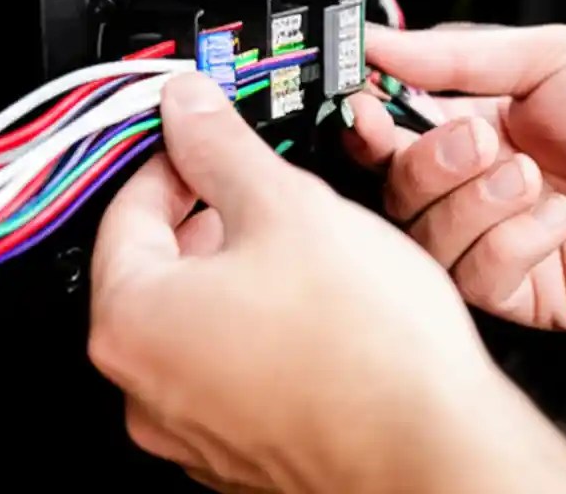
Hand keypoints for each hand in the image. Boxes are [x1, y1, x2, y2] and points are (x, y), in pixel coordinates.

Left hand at [88, 73, 565, 492]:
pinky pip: (232, 376)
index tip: (204, 138)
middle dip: (207, 219)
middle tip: (260, 189)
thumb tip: (189, 109)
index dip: (172, 159)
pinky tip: (316, 317)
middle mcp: (146, 389)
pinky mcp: (242, 456)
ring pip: (198, 326)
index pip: (126, 211)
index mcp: (133, 322)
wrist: (438, 449)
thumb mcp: (288, 206)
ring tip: (304, 254)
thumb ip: (222, 147)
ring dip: (236, 278)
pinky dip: (259, 337)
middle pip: (158, 272)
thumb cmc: (367, 347)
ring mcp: (192, 433)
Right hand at [347, 24, 565, 331]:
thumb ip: (454, 56)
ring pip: (428, 239)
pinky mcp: (525, 292)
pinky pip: (477, 278)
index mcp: (477, 131)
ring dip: (476, 203)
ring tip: (533, 178)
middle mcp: (481, 190)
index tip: (364, 109)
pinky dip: (513, 242)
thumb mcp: (547, 57)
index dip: (368, 126)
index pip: (391, 136)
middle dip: (427, 164)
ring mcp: (499, 244)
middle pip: (398, 191)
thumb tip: (377, 44)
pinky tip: (560, 220)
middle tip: (479, 140)